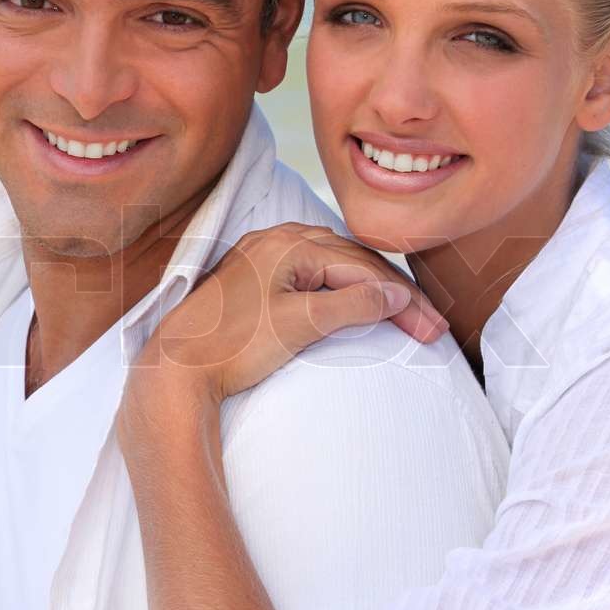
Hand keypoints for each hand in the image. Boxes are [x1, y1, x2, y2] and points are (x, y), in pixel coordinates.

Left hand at [120, 223, 445, 430]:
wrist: (175, 370)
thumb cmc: (232, 347)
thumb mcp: (300, 324)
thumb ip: (353, 304)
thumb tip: (395, 295)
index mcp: (288, 243)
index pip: (364, 268)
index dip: (404, 301)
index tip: (434, 332)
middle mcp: (275, 240)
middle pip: (353, 261)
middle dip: (395, 295)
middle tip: (432, 328)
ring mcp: (262, 257)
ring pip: (334, 266)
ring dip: (371, 290)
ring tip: (406, 317)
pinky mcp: (253, 280)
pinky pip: (312, 275)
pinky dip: (342, 290)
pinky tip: (357, 303)